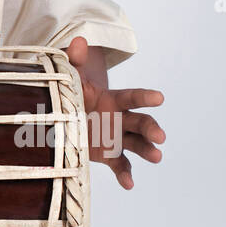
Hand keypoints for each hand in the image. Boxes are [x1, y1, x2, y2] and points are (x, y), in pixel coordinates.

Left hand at [66, 37, 164, 190]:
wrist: (64, 116)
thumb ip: (75, 61)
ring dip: (147, 151)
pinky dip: (125, 175)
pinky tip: (129, 185)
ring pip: (137, 145)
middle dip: (152, 129)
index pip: (132, 97)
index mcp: (113, 99)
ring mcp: (116, 138)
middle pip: (141, 123)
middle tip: (161, 137)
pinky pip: (120, 165)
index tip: (160, 97)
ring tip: (157, 157)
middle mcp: (120, 119)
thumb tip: (78, 41)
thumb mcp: (71, 77)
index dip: (145, 97)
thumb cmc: (71, 93)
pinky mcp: (109, 155)